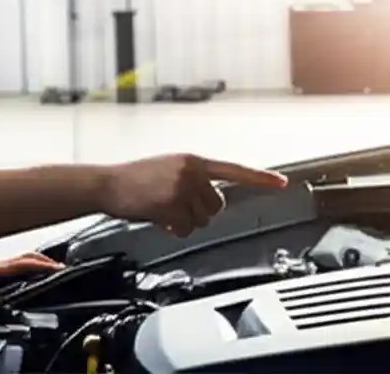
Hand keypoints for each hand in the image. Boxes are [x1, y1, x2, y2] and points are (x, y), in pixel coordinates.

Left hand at [0, 251, 64, 296]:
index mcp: (3, 267)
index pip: (26, 264)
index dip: (42, 266)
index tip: (56, 269)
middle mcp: (9, 262)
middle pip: (32, 258)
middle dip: (49, 262)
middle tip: (64, 269)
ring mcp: (10, 262)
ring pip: (31, 257)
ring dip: (45, 261)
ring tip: (59, 268)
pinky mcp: (9, 264)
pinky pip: (27, 260)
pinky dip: (39, 261)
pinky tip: (44, 266)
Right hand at [102, 153, 286, 236]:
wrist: (107, 184)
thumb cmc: (133, 180)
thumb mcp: (168, 169)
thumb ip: (192, 180)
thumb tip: (208, 202)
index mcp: (193, 160)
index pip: (234, 169)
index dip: (260, 178)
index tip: (282, 183)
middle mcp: (191, 171)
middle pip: (217, 205)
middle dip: (200, 212)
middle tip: (177, 208)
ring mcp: (182, 188)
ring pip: (202, 220)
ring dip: (184, 222)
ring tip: (163, 211)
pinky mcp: (172, 205)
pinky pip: (185, 229)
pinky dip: (174, 230)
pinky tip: (159, 219)